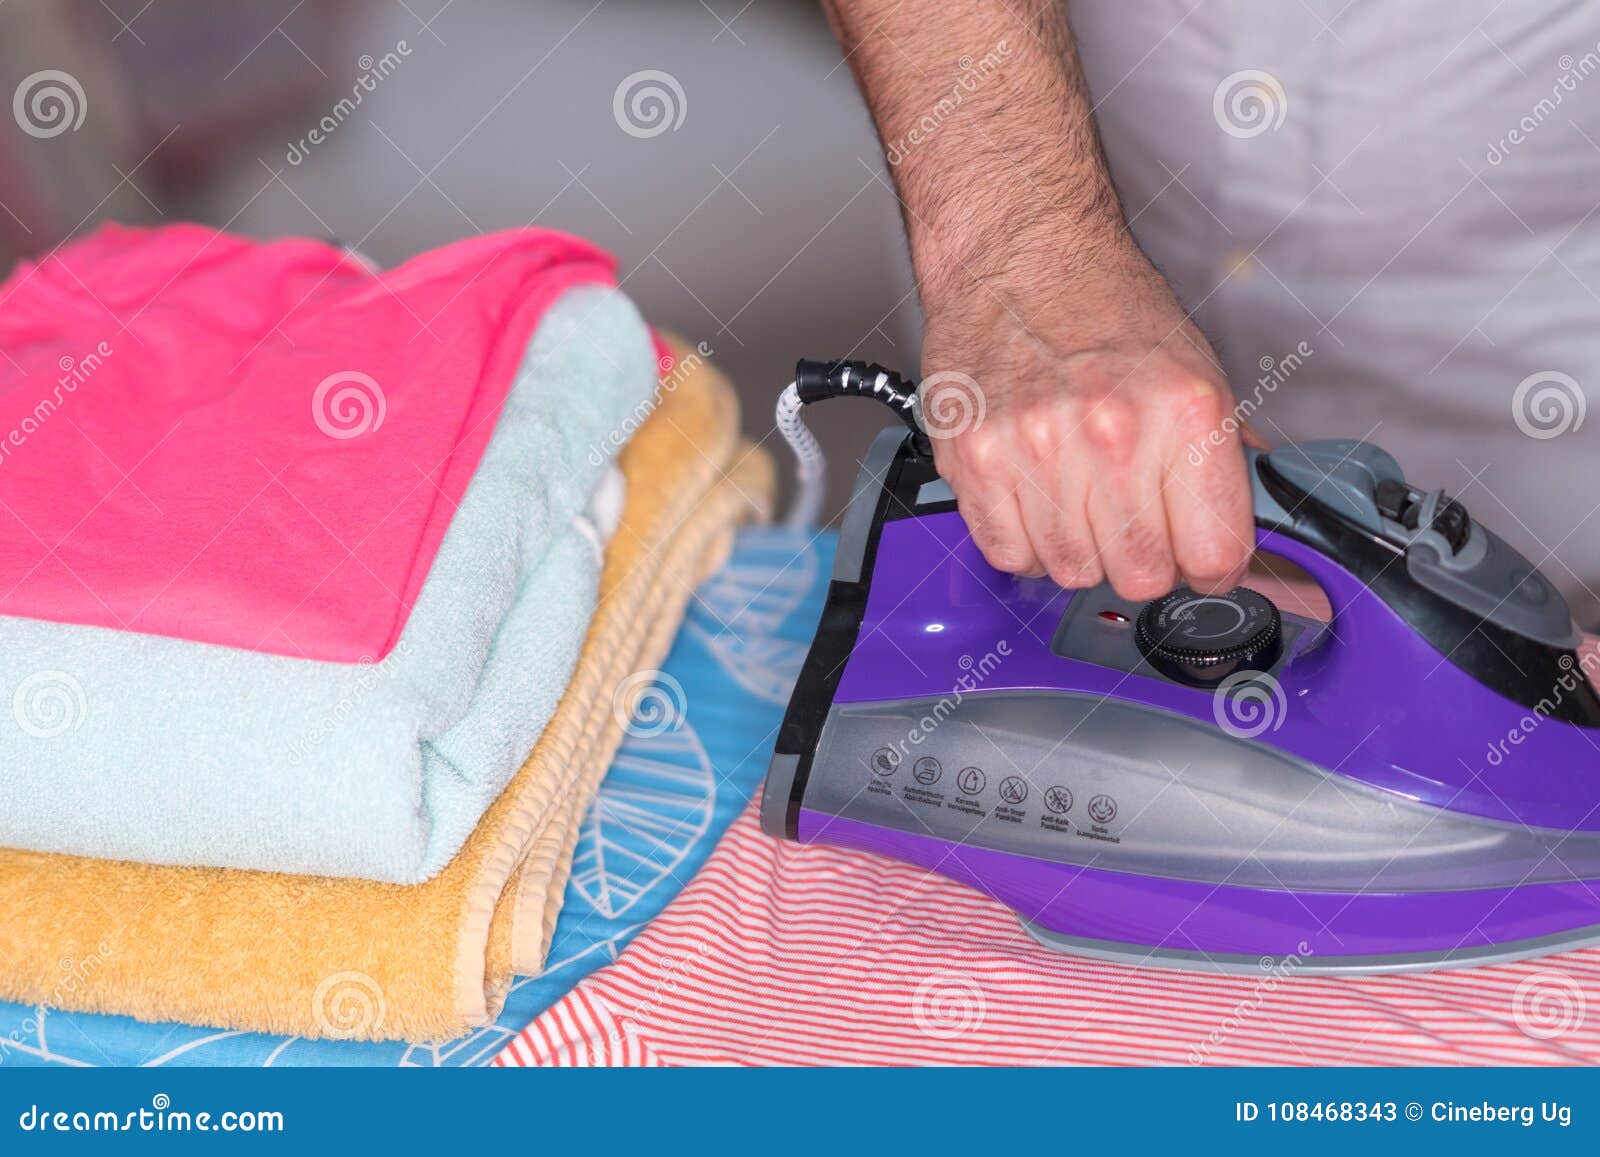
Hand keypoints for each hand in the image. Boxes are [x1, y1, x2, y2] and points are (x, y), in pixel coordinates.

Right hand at [918, 239, 1257, 600]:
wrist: (1021, 253)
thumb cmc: (1107, 308)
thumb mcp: (1196, 373)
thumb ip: (1222, 462)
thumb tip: (1255, 543)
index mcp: (1185, 412)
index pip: (1216, 554)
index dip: (1211, 565)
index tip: (1197, 555)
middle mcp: (1113, 432)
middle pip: (1141, 576)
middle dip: (1142, 560)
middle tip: (1130, 520)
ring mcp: (1037, 448)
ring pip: (1072, 572)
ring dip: (1078, 549)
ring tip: (1075, 495)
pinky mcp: (975, 457)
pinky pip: (1008, 554)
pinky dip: (1024, 542)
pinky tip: (1033, 499)